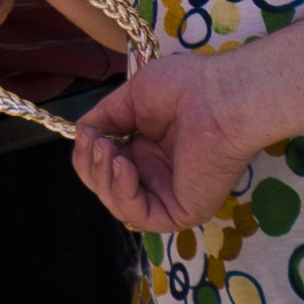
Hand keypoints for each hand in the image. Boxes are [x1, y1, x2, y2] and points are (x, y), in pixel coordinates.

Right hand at [69, 51, 264, 232]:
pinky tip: (124, 165)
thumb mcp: (131, 98)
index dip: (88, 154)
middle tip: (95, 143)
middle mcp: (157, 175)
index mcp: (148, 150)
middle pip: (106, 187)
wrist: (220, 97)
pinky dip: (122, 193)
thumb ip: (105, 120)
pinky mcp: (182, 211)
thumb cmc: (186, 88)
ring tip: (108, 150)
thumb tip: (83, 133)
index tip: (87, 133)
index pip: (106, 166)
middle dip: (91, 166)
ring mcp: (169, 195)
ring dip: (103, 178)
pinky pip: (141, 215)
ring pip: (119, 205)